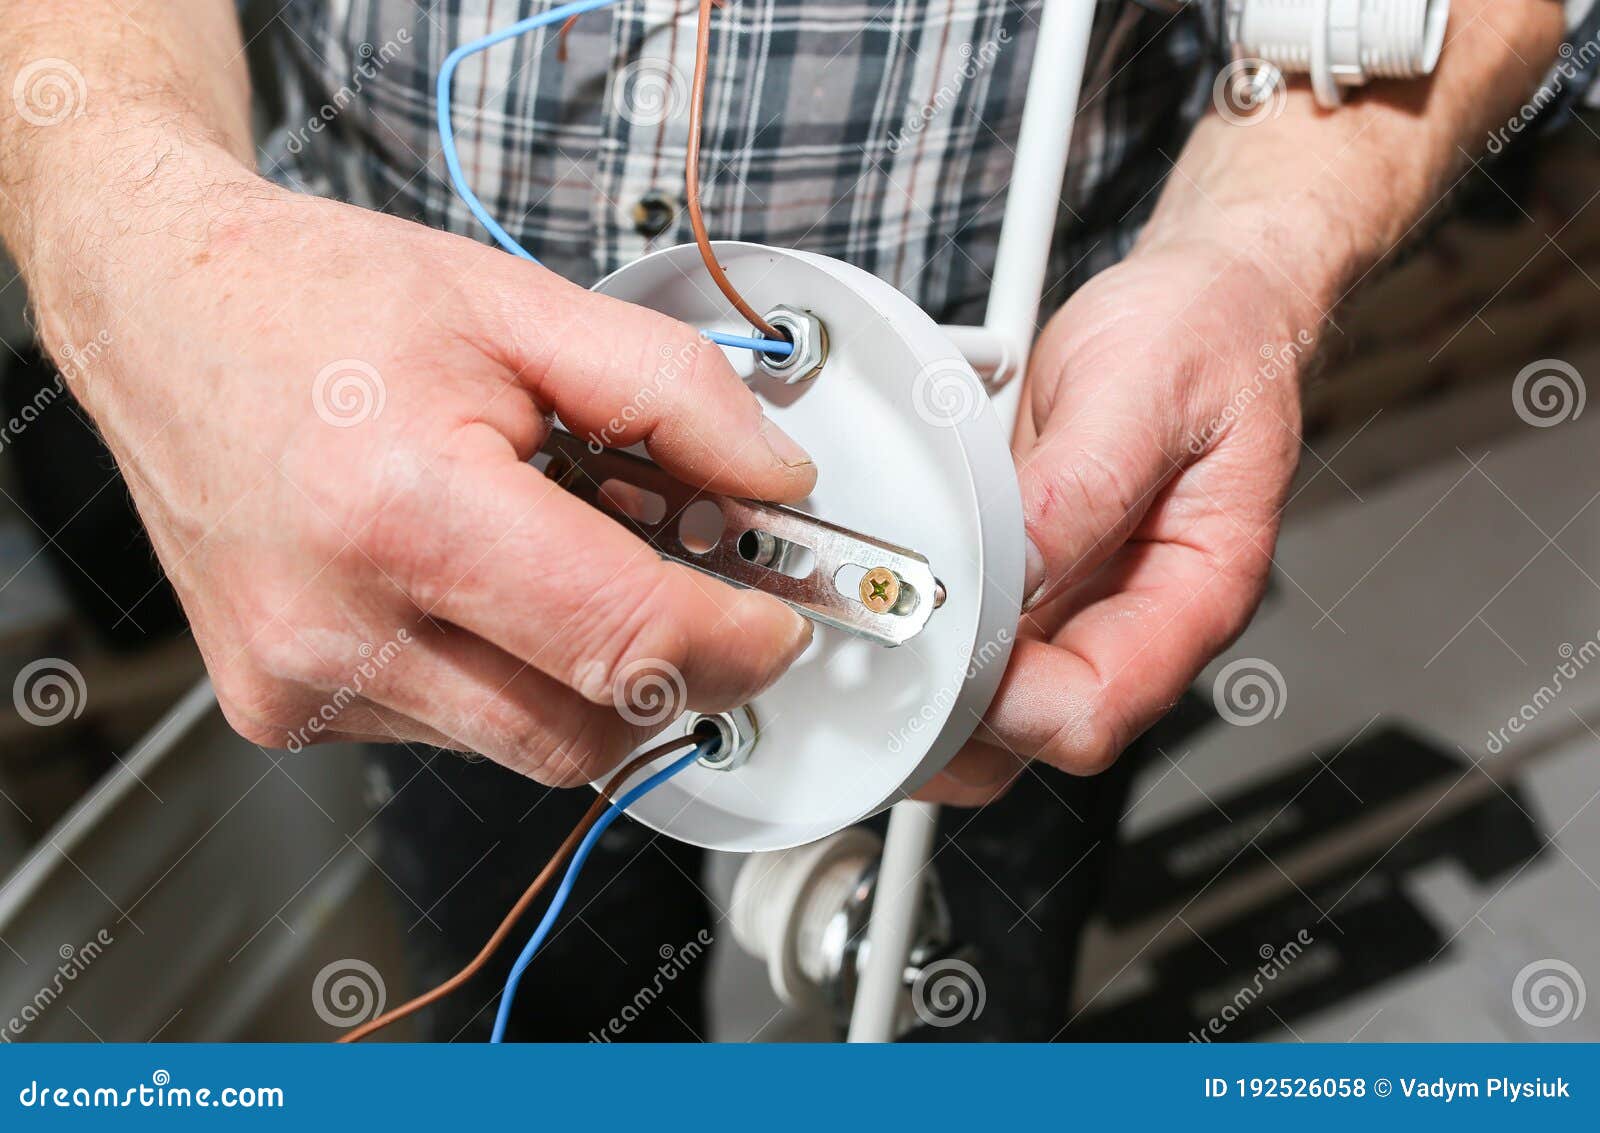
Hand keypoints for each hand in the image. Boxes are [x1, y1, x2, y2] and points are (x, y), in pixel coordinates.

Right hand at [38, 154, 816, 783]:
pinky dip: (506, 673)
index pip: (624, 642)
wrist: (158, 310)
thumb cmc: (316, 299)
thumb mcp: (521, 306)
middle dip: (679, 676)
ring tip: (575, 559)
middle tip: (709, 596)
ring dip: (591, 676)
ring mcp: (298, 681)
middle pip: (585, 730)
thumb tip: (775, 484)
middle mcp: (334, 625)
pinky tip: (485, 583)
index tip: (779, 621)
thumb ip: (676, 398)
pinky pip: (451, 728)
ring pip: (524, 744)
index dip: (735, 642)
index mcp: (401, 511)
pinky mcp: (280, 708)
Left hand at [921, 240, 1317, 803]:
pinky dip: (927, 631)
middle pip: (1040, 730)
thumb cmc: (1205, 336)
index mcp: (1194, 594)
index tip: (945, 642)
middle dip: (955, 714)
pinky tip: (887, 595)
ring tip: (871, 628)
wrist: (1202, 298)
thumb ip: (1077, 488)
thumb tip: (1010, 569)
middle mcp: (1137, 618)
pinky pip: (978, 638)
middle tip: (880, 653)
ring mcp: (1083, 604)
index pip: (1098, 707)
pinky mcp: (1039, 578)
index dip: (1012, 699)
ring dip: (930, 685)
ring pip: (1000, 704)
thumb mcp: (1142, 391)